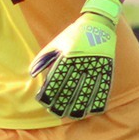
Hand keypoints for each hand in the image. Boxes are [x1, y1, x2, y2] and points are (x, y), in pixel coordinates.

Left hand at [29, 0, 120, 117]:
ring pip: (86, 91)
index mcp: (67, 56)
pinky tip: (92, 110)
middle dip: (62, 102)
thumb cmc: (74, 34)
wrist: (99, 23)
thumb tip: (31, 73)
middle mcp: (81, 62)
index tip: (44, 103)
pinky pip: (102, 87)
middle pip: (71, 88)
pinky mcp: (107, 68)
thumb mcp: (56, 43)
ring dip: (79, 106)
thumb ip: (43, 58)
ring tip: (72, 116)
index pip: (56, 79)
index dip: (50, 93)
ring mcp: (95, 66)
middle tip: (56, 113)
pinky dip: (97, 100)